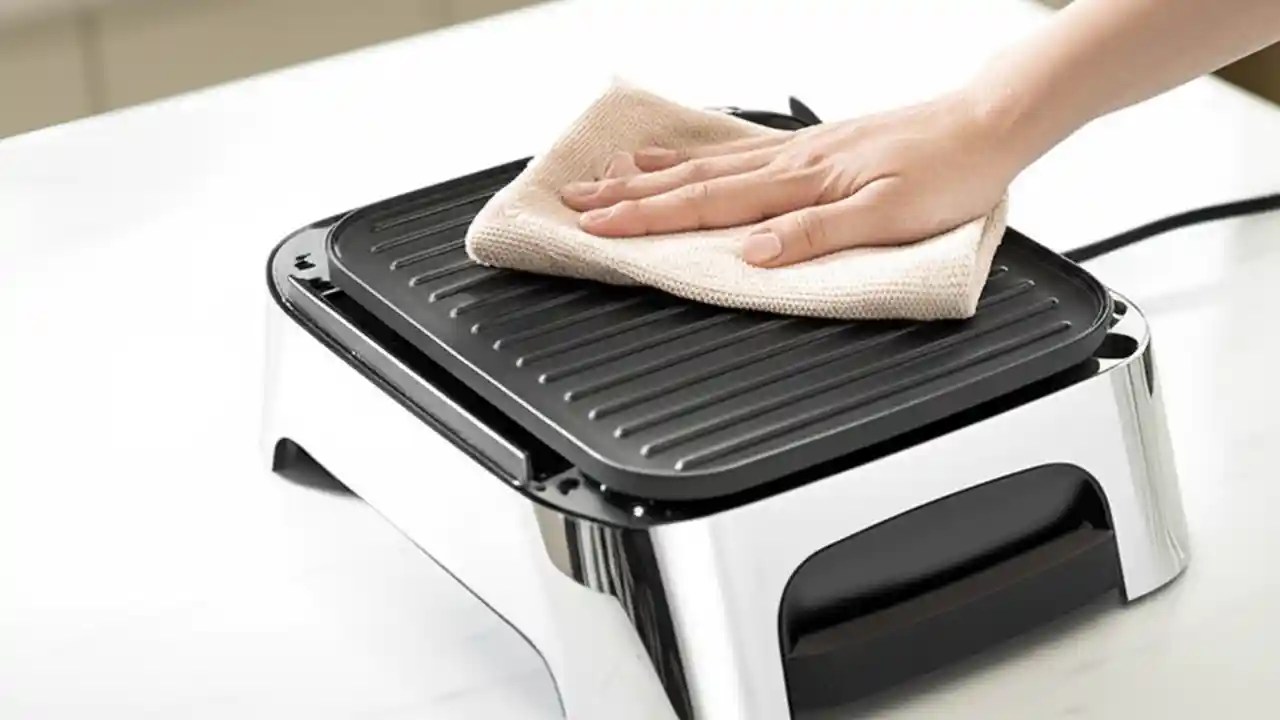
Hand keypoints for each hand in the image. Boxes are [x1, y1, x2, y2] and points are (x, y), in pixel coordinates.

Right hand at [558, 90, 1020, 267]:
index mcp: (800, 182)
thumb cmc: (948, 170)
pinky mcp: (815, 147)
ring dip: (653, 176)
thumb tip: (753, 253)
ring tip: (608, 178)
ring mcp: (799, 151)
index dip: (646, 219)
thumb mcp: (888, 214)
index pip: (706, 205)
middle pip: (692, 182)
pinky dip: (699, 157)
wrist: (988, 122)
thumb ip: (816, 234)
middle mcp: (790, 162)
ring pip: (709, 164)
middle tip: (576, 202)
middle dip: (628, 197)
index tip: (597, 226)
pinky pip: (739, 153)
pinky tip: (683, 157)